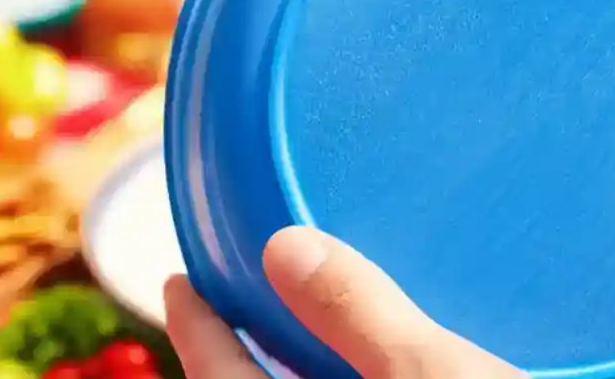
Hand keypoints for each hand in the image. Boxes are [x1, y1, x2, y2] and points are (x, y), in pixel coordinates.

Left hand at [166, 226, 525, 377]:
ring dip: (292, 378)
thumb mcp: (435, 376)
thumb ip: (357, 312)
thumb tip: (285, 248)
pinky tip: (368, 378)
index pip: (219, 376)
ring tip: (301, 341)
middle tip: (235, 309)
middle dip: (237, 360)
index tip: (180, 283)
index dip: (195, 328)